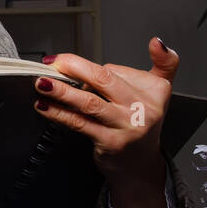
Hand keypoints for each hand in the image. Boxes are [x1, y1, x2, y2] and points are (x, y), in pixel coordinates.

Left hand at [33, 38, 177, 207]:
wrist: (140, 166)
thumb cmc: (141, 123)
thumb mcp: (160, 92)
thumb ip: (164, 63)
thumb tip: (158, 41)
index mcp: (156, 90)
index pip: (115, 70)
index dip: (86, 66)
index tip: (63, 59)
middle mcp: (145, 107)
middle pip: (103, 80)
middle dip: (73, 68)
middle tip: (51, 63)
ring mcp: (127, 126)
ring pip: (89, 102)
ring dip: (62, 91)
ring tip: (42, 83)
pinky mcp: (111, 143)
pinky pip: (80, 123)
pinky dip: (60, 113)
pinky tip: (45, 106)